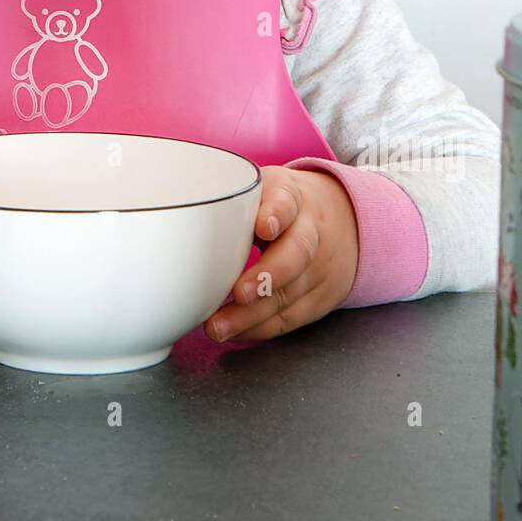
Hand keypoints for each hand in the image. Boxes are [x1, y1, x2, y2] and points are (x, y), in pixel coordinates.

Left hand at [205, 164, 358, 341]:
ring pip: (291, 293)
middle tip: (239, 292)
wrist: (341, 221)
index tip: (264, 226)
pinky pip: (292, 317)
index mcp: (291, 196)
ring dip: (253, 315)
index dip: (276, 213)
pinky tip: (235, 332)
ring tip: (218, 326)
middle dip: (269, 275)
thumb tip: (180, 221)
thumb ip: (231, 201)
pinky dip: (261, 327)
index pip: (287, 200)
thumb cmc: (281, 206)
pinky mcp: (321, 296)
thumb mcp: (263, 188)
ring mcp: (320, 266)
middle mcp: (312, 230)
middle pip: (298, 252)